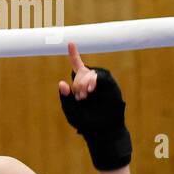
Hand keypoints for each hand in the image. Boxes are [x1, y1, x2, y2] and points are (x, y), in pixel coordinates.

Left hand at [56, 41, 130, 171]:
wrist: (102, 131)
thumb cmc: (85, 122)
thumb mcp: (70, 111)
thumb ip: (64, 97)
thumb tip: (61, 82)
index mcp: (80, 85)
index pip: (77, 67)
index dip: (74, 54)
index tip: (70, 42)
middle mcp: (92, 82)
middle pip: (81, 72)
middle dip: (77, 83)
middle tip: (80, 97)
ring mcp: (102, 84)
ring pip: (90, 73)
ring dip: (84, 83)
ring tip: (85, 95)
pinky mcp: (112, 87)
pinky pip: (102, 77)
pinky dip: (94, 81)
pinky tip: (90, 89)